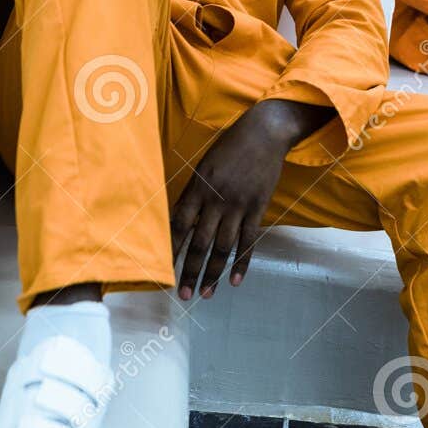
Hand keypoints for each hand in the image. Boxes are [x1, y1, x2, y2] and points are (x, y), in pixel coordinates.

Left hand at [172, 100, 331, 298]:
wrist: (264, 132)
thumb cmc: (230, 146)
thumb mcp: (204, 165)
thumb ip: (193, 193)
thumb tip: (180, 221)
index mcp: (198, 187)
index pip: (179, 224)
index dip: (170, 249)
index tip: (163, 270)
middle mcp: (216, 199)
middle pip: (200, 242)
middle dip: (189, 270)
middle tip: (183, 295)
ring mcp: (239, 205)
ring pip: (223, 247)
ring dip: (214, 273)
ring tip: (206, 293)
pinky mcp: (258, 207)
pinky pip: (249, 241)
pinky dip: (242, 263)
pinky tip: (235, 282)